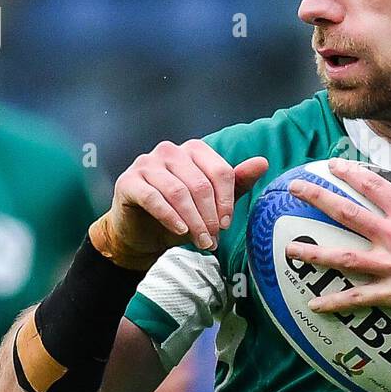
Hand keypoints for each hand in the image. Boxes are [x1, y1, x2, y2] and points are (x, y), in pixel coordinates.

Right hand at [98, 140, 268, 269]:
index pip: (220, 171)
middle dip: (209, 216)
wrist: (142, 233)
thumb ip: (236, 183)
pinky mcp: (128, 182)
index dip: (226, 201)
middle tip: (213, 239)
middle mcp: (169, 151)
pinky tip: (179, 231)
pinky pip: (154, 198)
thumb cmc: (179, 213)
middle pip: (200, 183)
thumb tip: (262, 163)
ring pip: (178, 192)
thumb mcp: (211, 202)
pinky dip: (170, 217)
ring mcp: (146, 164)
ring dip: (193, 221)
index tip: (226, 224)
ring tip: (200, 241)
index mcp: (193, 150)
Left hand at [283, 159, 390, 324]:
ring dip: (313, 253)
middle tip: (294, 189)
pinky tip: (314, 304)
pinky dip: (335, 302)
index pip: (373, 186)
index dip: (349, 173)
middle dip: (317, 198)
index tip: (331, 165)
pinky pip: (358, 298)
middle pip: (346, 213)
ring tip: (289, 250)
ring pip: (342, 257)